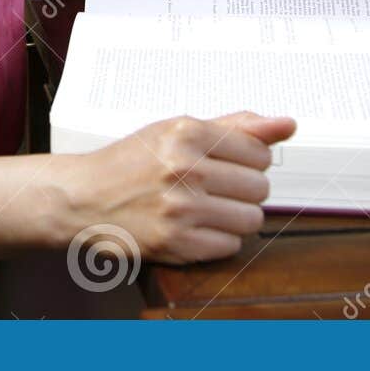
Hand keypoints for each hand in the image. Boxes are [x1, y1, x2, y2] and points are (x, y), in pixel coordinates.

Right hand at [57, 112, 294, 263]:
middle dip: (242, 190)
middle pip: (259, 187)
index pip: (260, 152)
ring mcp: (179, 208)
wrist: (81, 197)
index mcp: (186, 133)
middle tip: (214, 188)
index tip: (226, 164)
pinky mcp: (174, 243)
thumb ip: (236, 126)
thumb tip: (288, 124)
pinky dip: (218, 240)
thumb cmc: (131, 162)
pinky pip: (229, 246)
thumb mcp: (176, 131)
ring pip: (250, 220)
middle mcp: (183, 168)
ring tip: (207, 209)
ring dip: (234, 218)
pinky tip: (195, 228)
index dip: (248, 161)